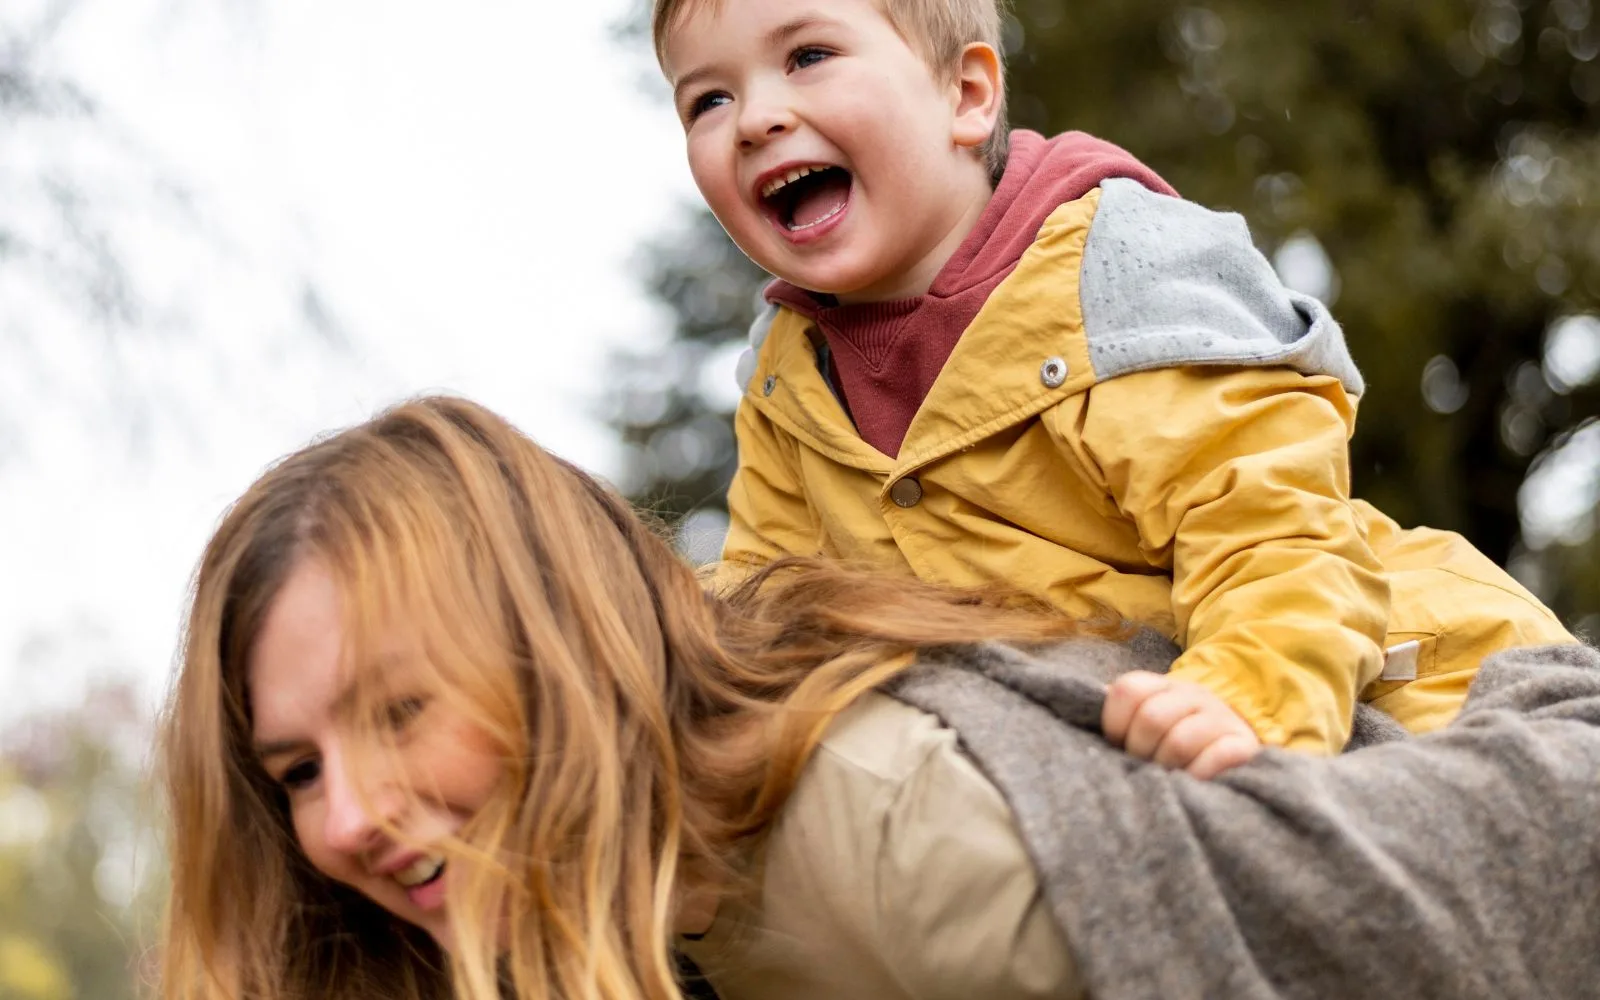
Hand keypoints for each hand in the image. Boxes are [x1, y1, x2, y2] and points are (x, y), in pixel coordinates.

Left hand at [1101, 671, 1261, 778]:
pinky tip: (1193, 783)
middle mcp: (1193, 695)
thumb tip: (1079, 710)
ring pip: (1180, 741)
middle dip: (1139, 750)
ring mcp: (1220, 718)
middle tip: (1143, 768)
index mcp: (1163, 686)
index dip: (1114, 722)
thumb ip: (1119, 715)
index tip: (1117, 744)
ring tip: (1167, 777)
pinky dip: (1199, 774)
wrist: (1234, 745)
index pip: (1128, 690)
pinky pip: (1218, 756)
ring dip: (1166, 767)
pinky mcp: (1244, 745)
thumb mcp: (1146, 720)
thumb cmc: (1176, 738)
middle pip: (1151, 717)